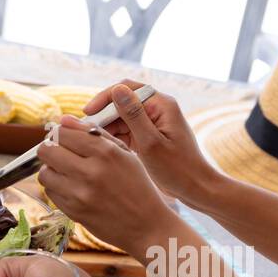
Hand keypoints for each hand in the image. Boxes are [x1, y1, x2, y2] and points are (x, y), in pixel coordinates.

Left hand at [37, 115, 178, 257]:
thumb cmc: (137, 186)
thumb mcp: (124, 153)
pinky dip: (56, 187)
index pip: (63, 133)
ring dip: (51, 170)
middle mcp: (89, 172)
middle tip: (60, 153)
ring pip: (44, 173)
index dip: (60, 133)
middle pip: (46, 151)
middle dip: (50, 149)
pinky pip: (50, 193)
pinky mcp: (72, 211)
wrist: (145, 225)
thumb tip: (64, 120)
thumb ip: (94, 134)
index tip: (63, 137)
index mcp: (105, 153)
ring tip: (67, 172)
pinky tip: (72, 188)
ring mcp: (78, 194)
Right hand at [82, 81, 215, 206]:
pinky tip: (103, 151)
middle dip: (102, 116)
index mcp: (161, 105)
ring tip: (90, 145)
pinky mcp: (147, 136)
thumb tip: (117, 90)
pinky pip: (125, 131)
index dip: (104, 98)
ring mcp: (152, 122)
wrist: (195, 187)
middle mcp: (157, 109)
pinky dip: (113, 138)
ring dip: (105, 129)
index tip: (86, 113)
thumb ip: (134, 116)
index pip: (127, 88)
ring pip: (120, 118)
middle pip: (121, 103)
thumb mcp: (151, 143)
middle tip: (83, 134)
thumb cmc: (177, 169)